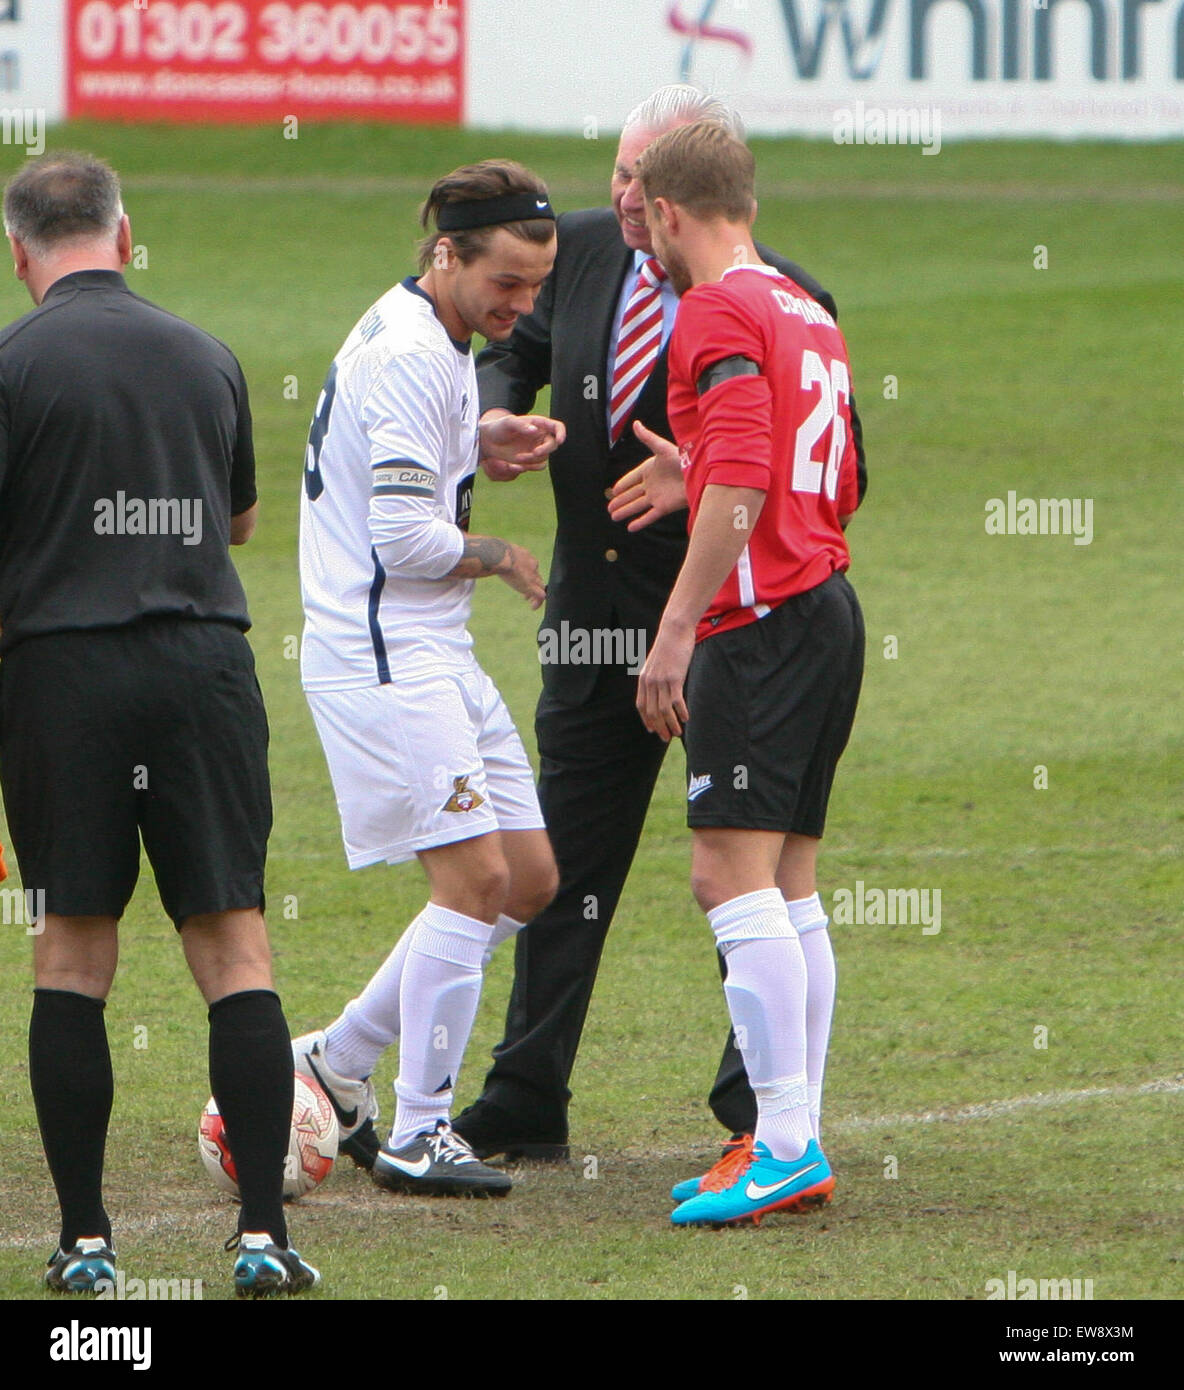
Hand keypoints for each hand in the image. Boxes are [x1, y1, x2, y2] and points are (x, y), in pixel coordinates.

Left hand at [480, 413, 565, 479]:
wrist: (488, 442)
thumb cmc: (499, 428)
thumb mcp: (508, 423)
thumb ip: (521, 425)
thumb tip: (535, 430)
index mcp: (539, 424)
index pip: (557, 427)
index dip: (561, 433)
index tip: (560, 440)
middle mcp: (540, 436)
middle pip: (553, 445)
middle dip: (544, 450)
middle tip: (533, 453)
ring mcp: (536, 449)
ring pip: (544, 458)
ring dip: (532, 461)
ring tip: (517, 458)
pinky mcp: (530, 460)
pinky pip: (536, 466)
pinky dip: (527, 467)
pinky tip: (513, 465)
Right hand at [497, 542, 546, 609]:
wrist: (499, 555)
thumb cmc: (495, 552)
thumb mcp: (499, 552)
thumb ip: (499, 556)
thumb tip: (486, 557)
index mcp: (525, 555)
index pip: (531, 567)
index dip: (528, 576)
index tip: (520, 582)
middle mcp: (532, 565)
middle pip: (537, 577)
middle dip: (533, 587)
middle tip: (526, 597)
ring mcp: (533, 576)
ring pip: (540, 587)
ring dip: (536, 596)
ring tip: (532, 604)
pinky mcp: (531, 585)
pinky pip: (540, 595)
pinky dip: (538, 602)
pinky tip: (533, 607)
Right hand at [608, 420, 686, 530]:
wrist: (697, 473)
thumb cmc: (681, 458)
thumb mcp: (661, 447)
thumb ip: (647, 438)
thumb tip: (635, 423)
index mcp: (649, 470)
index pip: (632, 479)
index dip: (622, 485)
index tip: (613, 491)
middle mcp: (652, 484)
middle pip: (632, 494)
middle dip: (621, 501)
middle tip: (609, 507)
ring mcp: (657, 496)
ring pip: (637, 506)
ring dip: (625, 511)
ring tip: (614, 517)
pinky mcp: (664, 507)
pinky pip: (649, 516)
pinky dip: (640, 522)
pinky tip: (630, 528)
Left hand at [636, 621, 694, 740]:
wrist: (674, 630)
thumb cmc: (668, 645)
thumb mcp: (657, 662)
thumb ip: (656, 676)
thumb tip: (660, 687)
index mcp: (644, 679)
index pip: (641, 706)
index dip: (646, 720)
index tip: (652, 730)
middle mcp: (650, 682)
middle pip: (652, 712)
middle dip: (659, 727)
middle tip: (667, 737)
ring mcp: (661, 680)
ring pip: (664, 710)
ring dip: (671, 724)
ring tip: (678, 733)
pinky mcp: (674, 678)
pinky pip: (676, 701)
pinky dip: (680, 712)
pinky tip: (686, 718)